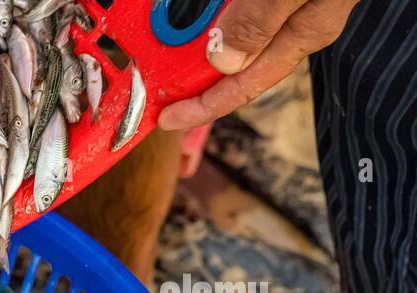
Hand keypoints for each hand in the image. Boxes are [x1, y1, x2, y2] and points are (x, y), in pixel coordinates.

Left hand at [157, 0, 360, 130]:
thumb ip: (263, 19)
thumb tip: (225, 61)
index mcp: (300, 33)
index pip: (246, 84)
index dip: (203, 106)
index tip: (166, 118)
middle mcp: (288, 22)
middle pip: (229, 58)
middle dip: (189, 67)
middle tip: (154, 74)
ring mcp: (280, 3)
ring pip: (227, 26)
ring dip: (194, 30)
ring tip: (165, 34)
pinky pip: (233, 5)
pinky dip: (210, 8)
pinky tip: (191, 9)